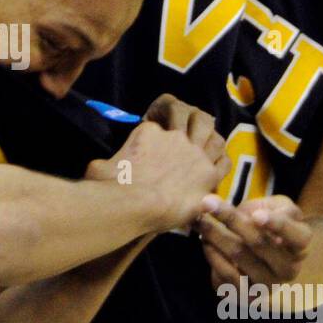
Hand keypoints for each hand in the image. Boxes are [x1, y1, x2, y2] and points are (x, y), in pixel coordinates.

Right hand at [87, 95, 228, 230]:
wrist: (134, 204)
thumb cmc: (110, 186)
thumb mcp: (98, 168)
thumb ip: (105, 163)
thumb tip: (100, 168)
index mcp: (150, 132)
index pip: (157, 125)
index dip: (156, 131)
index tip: (152, 146)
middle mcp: (176, 138)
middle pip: (192, 118)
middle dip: (192, 120)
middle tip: (189, 130)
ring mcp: (195, 155)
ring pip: (214, 136)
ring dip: (212, 138)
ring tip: (208, 145)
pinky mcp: (207, 175)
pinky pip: (224, 162)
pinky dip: (222, 161)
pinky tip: (217, 166)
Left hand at [197, 194, 310, 287]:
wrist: (263, 257)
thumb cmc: (269, 224)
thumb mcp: (278, 208)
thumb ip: (273, 208)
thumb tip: (255, 217)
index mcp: (301, 244)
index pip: (297, 237)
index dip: (278, 225)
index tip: (256, 215)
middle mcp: (288, 269)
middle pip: (258, 243)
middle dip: (231, 219)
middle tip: (207, 202)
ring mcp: (268, 285)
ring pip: (239, 258)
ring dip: (215, 235)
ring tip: (200, 220)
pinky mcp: (247, 296)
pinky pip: (225, 275)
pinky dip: (212, 255)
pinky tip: (204, 241)